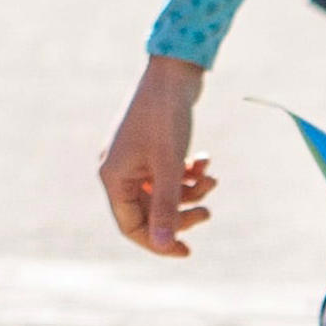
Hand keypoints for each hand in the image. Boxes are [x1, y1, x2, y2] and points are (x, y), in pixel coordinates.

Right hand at [99, 53, 215, 256]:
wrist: (172, 74)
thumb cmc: (166, 118)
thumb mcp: (169, 167)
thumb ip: (167, 209)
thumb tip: (166, 247)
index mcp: (113, 177)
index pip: (131, 226)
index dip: (158, 243)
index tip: (188, 251)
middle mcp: (119, 169)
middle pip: (149, 211)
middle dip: (181, 213)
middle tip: (208, 212)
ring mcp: (134, 158)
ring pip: (163, 192)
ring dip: (190, 190)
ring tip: (212, 179)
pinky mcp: (150, 148)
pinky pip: (169, 174)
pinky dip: (188, 173)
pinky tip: (205, 161)